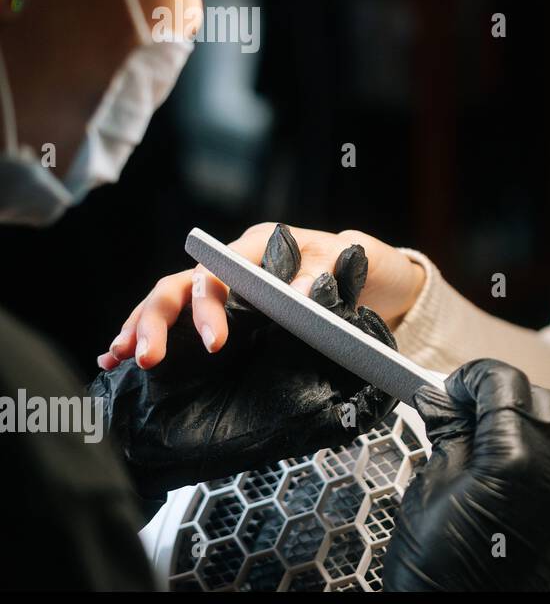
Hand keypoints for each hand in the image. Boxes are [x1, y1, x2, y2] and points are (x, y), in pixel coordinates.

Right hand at [89, 224, 397, 498]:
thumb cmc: (363, 265)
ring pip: (170, 299)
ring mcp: (228, 284)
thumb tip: (298, 293)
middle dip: (159, 321)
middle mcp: (237, 260)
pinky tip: (119, 356)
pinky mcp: (228, 308)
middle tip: (149, 359)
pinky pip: (179, 317)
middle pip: (182, 285)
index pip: (220, 272)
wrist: (378, 276)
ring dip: (142, 326)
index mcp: (262, 244)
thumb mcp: (352, 264)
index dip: (210, 306)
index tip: (214, 343)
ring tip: (117, 357)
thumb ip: (325, 276)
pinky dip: (148, 332)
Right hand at [384, 358, 549, 590]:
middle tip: (476, 420)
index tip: (459, 388)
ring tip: (534, 451)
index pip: (504, 384)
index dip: (475, 378)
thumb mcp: (427, 491)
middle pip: (547, 406)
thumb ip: (448, 436)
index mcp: (514, 457)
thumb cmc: (435, 574)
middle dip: (510, 404)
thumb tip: (443, 403)